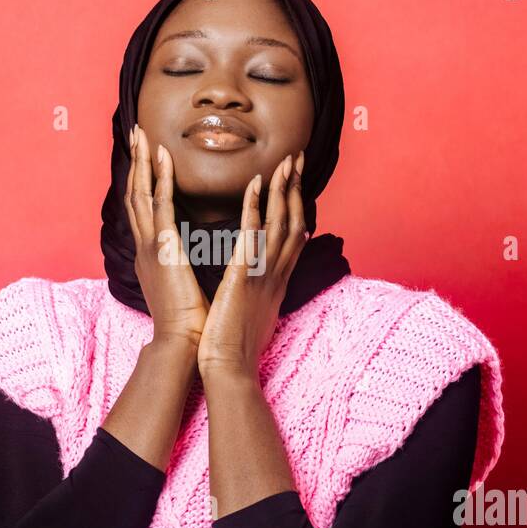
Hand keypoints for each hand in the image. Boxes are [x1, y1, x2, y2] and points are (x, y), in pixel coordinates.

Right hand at [124, 123, 208, 349]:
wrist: (183, 346)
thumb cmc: (189, 323)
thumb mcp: (182, 286)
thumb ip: (180, 266)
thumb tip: (185, 256)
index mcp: (151, 256)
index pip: (144, 209)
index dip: (143, 179)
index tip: (146, 155)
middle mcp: (145, 247)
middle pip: (134, 194)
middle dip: (135, 162)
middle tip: (135, 132)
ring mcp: (151, 248)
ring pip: (140, 194)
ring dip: (142, 161)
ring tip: (141, 134)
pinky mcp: (164, 250)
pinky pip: (160, 206)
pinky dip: (160, 178)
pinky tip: (162, 157)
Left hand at [197, 150, 306, 378]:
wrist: (228, 368)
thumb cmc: (235, 346)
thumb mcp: (253, 312)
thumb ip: (259, 291)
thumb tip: (259, 282)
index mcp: (276, 281)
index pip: (293, 237)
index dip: (297, 208)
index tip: (295, 184)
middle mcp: (277, 274)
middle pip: (295, 222)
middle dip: (297, 189)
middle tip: (297, 159)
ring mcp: (264, 274)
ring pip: (281, 223)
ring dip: (285, 189)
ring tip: (286, 161)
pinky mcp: (245, 276)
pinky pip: (253, 235)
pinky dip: (256, 207)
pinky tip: (257, 184)